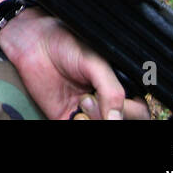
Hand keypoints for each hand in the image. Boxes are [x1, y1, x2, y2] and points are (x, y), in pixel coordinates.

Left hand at [0, 8, 151, 120]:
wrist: (33, 43)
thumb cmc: (66, 44)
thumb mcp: (96, 62)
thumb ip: (111, 90)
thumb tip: (116, 119)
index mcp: (121, 86)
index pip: (138, 112)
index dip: (128, 111)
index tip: (111, 100)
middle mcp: (106, 102)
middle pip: (122, 122)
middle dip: (108, 116)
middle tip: (89, 99)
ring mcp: (88, 112)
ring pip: (101, 127)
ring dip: (93, 120)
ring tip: (82, 102)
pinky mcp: (66, 118)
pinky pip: (78, 129)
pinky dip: (79, 124)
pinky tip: (73, 112)